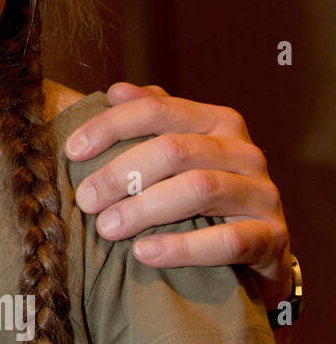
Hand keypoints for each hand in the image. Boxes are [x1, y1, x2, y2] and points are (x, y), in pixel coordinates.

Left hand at [66, 83, 291, 309]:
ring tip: (107, 228)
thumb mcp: (179, 152)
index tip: (72, 151)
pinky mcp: (271, 236)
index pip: (158, 110)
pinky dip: (181, 248)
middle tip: (85, 200)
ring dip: (144, 208)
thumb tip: (116, 91)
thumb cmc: (204, 195)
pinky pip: (226, 241)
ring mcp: (262, 193)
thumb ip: (152, 119)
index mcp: (217, 122)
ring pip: (199, 188)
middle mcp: (244, 151)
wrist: (259, 249)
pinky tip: (144, 253)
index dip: (110, 126)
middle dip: (120, 174)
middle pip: (174, 149)